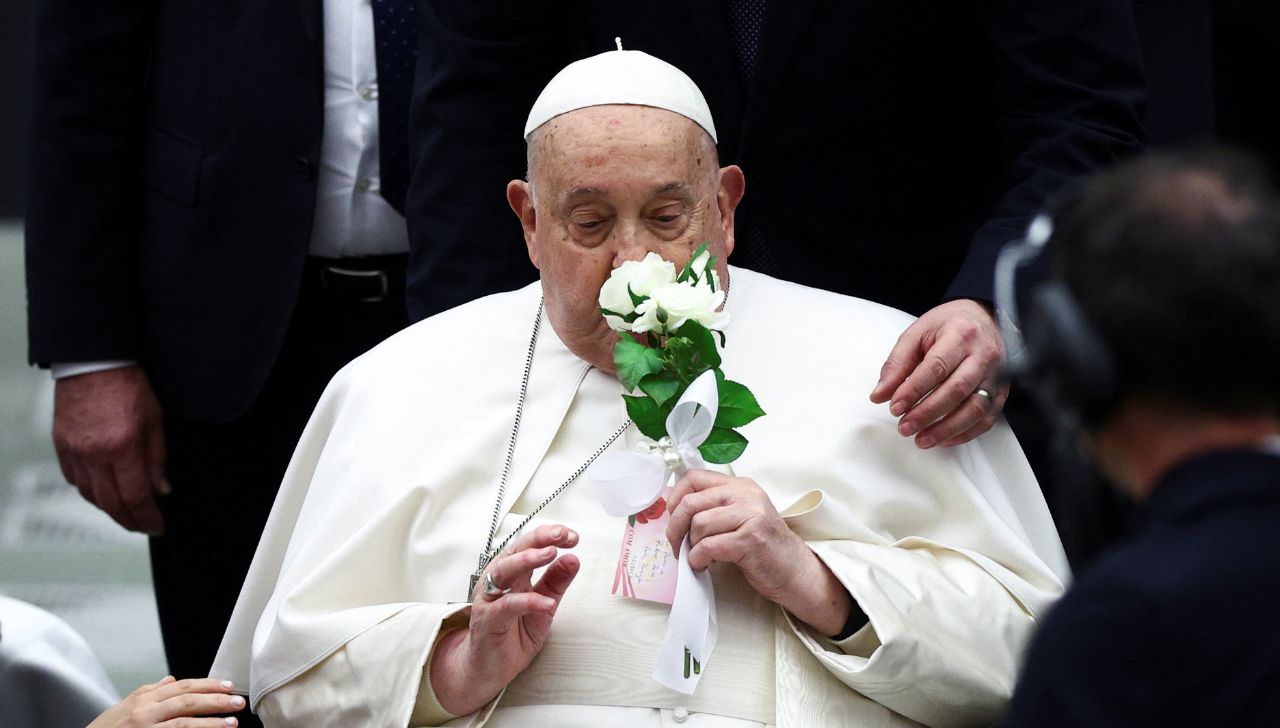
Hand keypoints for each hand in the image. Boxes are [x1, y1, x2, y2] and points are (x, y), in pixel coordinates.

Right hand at [53, 366, 168, 533]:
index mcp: (122, 447)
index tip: (158, 526)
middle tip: (144, 526)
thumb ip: (157, 458)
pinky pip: (74, 479)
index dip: (148, 517)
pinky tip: (104, 490)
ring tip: (127, 512)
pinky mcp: (61, 445)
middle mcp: (94, 454)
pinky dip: (90, 490)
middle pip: (110, 503)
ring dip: (110, 508)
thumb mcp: (155, 420)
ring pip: (90, 495)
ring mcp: (73, 451)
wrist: (93, 362)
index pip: (136, 497)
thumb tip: (162, 490)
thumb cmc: (129, 385)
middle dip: (129, 521)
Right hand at [87, 676, 241, 727]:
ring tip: (232, 723)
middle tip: (238, 702)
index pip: (182, 687)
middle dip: (215, 700)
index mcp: (142, 701)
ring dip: (210, 723)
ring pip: (183, 724)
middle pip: (187, 702)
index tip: (228, 686)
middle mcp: (143, 714)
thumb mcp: (123, 708)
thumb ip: (148, 693)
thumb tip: (170, 679)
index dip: (207, 685)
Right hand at [430, 524, 580, 714]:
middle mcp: (498, 582)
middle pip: (515, 551)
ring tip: (551, 554)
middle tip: (560, 536)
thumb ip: (555, 583)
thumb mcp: (543, 605)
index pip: (529, 546)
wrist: (489, 669)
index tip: (572, 536)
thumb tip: (572, 559)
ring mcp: (489, 600)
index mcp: (512, 574)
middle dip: (539, 540)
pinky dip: (527, 602)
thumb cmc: (512, 634)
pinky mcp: (487, 621)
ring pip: (504, 571)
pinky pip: (506, 607)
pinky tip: (546, 603)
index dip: (549, 537)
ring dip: (528, 560)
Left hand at [666, 470, 851, 636]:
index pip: (695, 477)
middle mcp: (746, 494)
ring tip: (698, 557)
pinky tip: (704, 565)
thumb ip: (716, 508)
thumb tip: (675, 510)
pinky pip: (708, 546)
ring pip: (698, 524)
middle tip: (677, 545)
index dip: (676, 497)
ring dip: (690, 546)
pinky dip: (698, 559)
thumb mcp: (741, 517)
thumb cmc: (764, 548)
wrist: (797, 572)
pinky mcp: (750, 540)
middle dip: (676, 527)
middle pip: (691, 502)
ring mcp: (750, 515)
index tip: (673, 518)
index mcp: (741, 486)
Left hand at [870, 299, 1006, 447]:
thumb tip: (880, 395)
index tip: (895, 407)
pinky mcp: (1002, 391)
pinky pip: (987, 418)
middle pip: (957, 389)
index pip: (936, 366)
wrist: (983, 318)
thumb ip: (897, 364)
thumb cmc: (948, 326)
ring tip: (921, 439)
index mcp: (960, 334)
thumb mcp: (916, 334)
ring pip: (975, 408)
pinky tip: (943, 439)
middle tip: (904, 427)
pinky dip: (965, 433)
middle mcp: (983, 354)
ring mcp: (997, 374)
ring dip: (946, 429)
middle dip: (927, 413)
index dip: (914, 390)